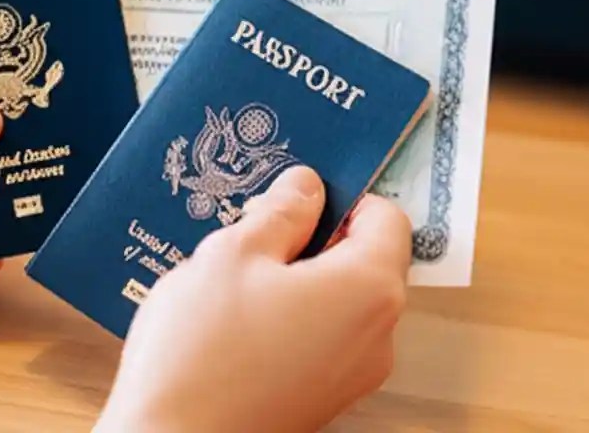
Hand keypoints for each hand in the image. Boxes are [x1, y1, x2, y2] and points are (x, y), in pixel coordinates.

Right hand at [95, 166, 410, 432]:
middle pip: (364, 261)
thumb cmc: (201, 352)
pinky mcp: (321, 400)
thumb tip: (307, 187)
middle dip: (314, 237)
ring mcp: (351, 376)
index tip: (299, 189)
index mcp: (368, 288)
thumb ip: (281, 213)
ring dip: (296, 278)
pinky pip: (319, 339)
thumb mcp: (234, 254)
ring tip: (234, 273)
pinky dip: (289, 318)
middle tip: (254, 226)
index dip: (345, 195)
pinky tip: (234, 316)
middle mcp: (376, 336)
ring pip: (338, 302)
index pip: (386, 219)